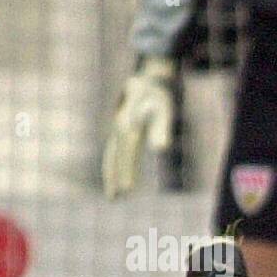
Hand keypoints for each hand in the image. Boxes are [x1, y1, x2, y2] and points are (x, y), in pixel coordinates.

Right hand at [102, 56, 175, 198]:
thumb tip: (161, 148)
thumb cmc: (160, 94)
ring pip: (112, 154)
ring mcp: (117, 127)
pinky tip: (115, 174)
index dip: (127, 172)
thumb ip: (162, 128)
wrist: (149, 76)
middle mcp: (119, 128)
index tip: (128, 190)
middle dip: (114, 177)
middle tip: (114, 199)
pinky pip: (114, 150)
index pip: (128, 155)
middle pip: (115, 157)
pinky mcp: (120, 127)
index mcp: (129, 126)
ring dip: (111, 173)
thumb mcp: (165, 109)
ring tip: (112, 194)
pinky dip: (113, 163)